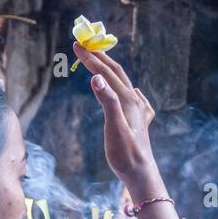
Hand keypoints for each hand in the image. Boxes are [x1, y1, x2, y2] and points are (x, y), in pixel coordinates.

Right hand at [72, 42, 158, 190]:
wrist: (141, 174)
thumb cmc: (125, 154)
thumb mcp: (113, 128)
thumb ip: (107, 101)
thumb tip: (96, 77)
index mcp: (127, 99)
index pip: (106, 72)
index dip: (90, 58)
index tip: (76, 44)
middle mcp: (135, 101)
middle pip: (116, 72)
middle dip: (99, 57)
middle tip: (82, 45)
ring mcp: (139, 110)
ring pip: (124, 83)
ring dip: (110, 70)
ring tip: (100, 62)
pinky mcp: (139, 122)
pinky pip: (133, 98)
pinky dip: (126, 89)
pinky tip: (134, 93)